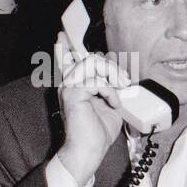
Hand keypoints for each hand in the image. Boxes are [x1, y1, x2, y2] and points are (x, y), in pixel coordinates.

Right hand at [54, 30, 129, 185]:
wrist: (89, 152)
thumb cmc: (97, 133)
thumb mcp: (110, 104)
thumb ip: (110, 87)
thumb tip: (119, 76)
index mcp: (74, 85)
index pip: (66, 58)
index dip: (65, 45)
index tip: (62, 34)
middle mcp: (68, 83)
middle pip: (89, 57)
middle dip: (111, 67)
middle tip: (124, 81)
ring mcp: (68, 87)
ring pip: (91, 63)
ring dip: (111, 75)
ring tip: (120, 89)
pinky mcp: (72, 93)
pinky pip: (96, 81)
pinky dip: (109, 91)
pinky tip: (113, 103)